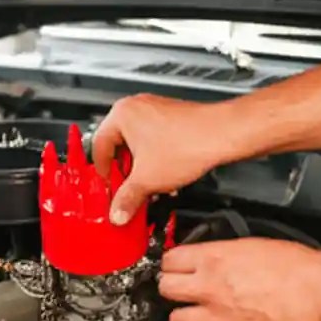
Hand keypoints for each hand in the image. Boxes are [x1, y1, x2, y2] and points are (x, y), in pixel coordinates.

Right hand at [91, 94, 237, 224]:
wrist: (223, 135)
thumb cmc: (189, 143)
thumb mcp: (147, 180)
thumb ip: (127, 199)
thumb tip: (118, 212)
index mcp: (121, 114)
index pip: (98, 147)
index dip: (102, 174)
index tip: (109, 189)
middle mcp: (137, 107)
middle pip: (119, 147)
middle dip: (126, 174)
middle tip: (128, 191)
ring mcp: (156, 111)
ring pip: (139, 146)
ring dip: (142, 170)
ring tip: (149, 187)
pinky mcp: (172, 118)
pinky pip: (155, 142)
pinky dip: (157, 161)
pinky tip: (165, 177)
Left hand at [159, 237, 320, 320]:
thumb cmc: (301, 270)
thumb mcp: (256, 245)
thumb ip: (228, 254)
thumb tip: (218, 257)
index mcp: (215, 259)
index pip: (170, 260)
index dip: (173, 264)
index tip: (176, 267)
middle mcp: (210, 289)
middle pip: (166, 290)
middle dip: (172, 288)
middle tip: (181, 290)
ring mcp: (218, 320)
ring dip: (185, 317)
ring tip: (195, 316)